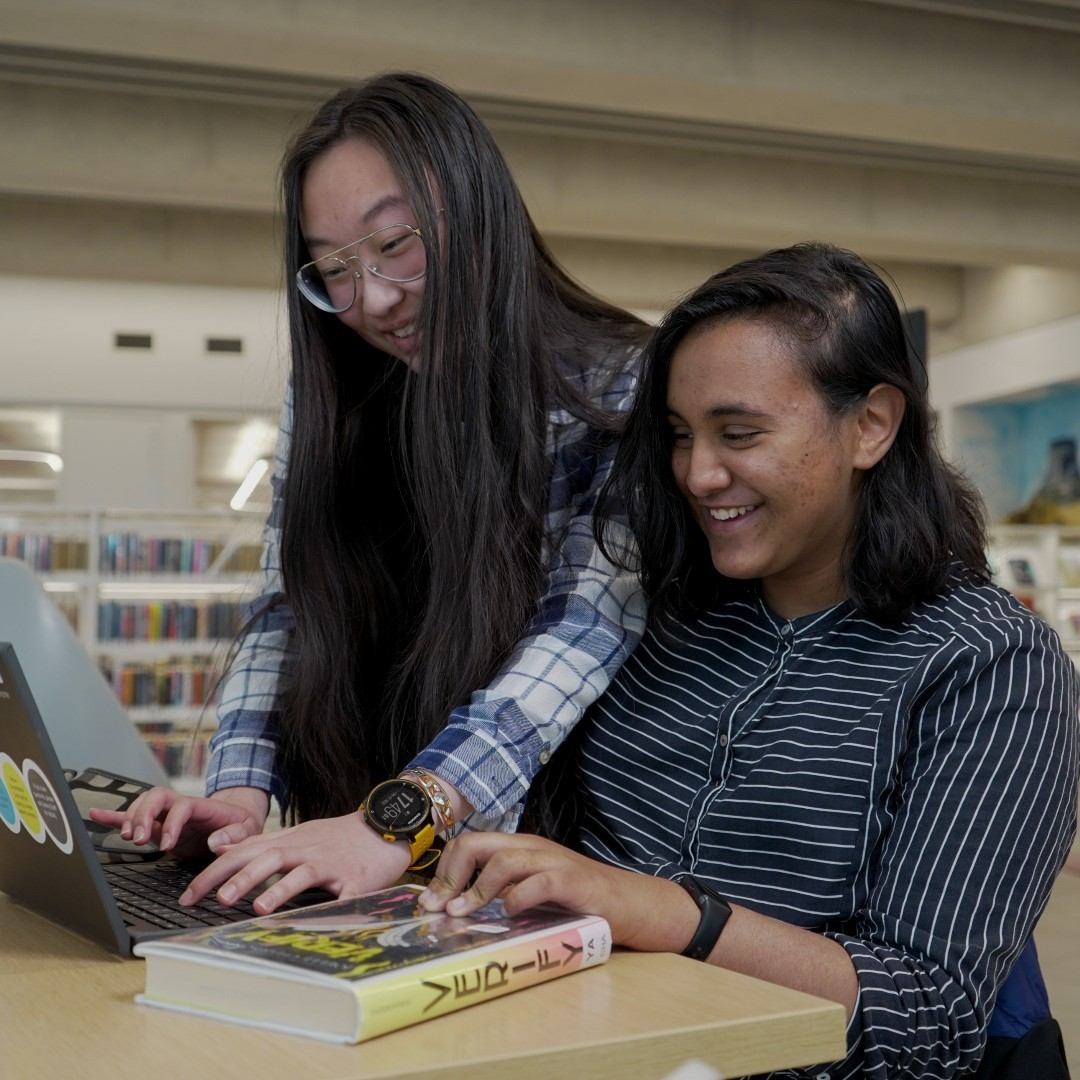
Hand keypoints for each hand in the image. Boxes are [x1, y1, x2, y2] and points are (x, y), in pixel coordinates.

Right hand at [87, 786, 268, 859]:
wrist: (237, 821)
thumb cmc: (242, 825)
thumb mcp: (247, 829)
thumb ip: (235, 835)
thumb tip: (216, 842)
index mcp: (201, 806)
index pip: (181, 807)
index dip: (171, 824)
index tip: (166, 845)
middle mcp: (180, 807)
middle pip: (156, 798)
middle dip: (142, 816)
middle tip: (137, 839)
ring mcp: (166, 816)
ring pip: (142, 805)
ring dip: (130, 818)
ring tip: (124, 837)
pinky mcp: (158, 827)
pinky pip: (132, 818)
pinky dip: (113, 817)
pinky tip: (95, 815)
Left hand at [177, 812, 412, 914]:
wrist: (387, 825)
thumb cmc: (339, 837)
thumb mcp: (297, 833)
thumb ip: (260, 842)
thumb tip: (219, 848)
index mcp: (290, 842)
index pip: (245, 853)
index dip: (214, 872)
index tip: (187, 896)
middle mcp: (307, 850)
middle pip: (268, 857)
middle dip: (239, 877)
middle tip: (212, 899)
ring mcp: (332, 863)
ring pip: (301, 871)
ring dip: (278, 888)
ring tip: (257, 907)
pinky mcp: (356, 878)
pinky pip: (343, 894)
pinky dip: (331, 906)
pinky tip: (317, 923)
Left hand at [417, 833, 697, 949]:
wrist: (628, 901)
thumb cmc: (576, 899)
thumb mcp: (531, 891)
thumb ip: (501, 892)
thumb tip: (456, 908)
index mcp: (517, 847)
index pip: (466, 844)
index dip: (442, 872)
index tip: (429, 903)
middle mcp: (530, 847)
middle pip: (475, 844)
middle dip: (449, 876)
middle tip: (438, 909)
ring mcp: (551, 861)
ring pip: (502, 860)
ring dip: (476, 890)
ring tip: (462, 915)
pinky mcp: (571, 880)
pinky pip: (538, 882)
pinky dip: (518, 897)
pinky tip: (509, 912)